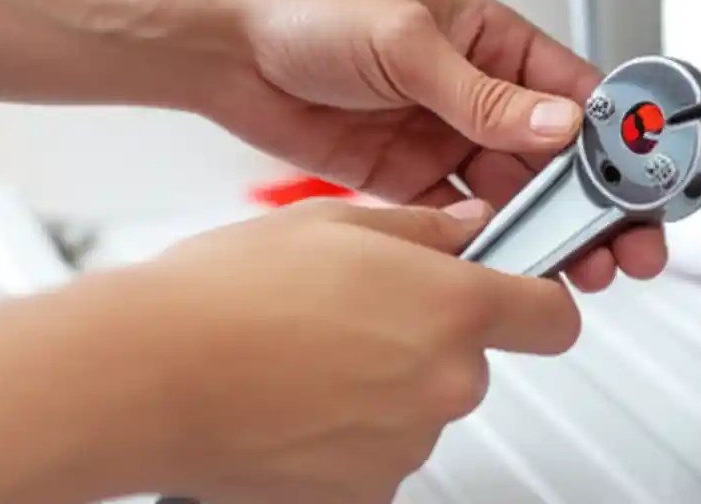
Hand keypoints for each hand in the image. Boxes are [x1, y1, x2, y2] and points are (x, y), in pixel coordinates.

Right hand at [73, 199, 579, 503]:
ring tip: (314, 357)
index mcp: (452, 306)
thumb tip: (468, 230)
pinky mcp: (366, 492)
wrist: (146, 376)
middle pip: (475, 361)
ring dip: (388, 386)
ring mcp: (407, 444)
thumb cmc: (226, 295)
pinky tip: (300, 403)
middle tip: (364, 317)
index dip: (539, 302)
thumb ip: (422, 230)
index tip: (522, 298)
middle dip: (435, 340)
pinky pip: (382, 456)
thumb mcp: (334, 222)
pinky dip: (353, 435)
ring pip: (423, 408)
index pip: (554, 316)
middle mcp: (444, 382)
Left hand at [201, 0, 664, 290]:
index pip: (573, 92)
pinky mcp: (411, 180)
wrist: (229, 50)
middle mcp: (479, 94)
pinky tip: (510, 263)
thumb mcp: (407, 43)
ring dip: (550, 229)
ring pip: (517, 194)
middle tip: (627, 246)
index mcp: (493, 42)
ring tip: (581, 266)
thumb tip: (559, 123)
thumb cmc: (311, 12)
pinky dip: (487, 243)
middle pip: (556, 155)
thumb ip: (483, 94)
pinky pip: (461, 218)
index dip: (614, 137)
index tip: (641, 179)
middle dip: (595, 201)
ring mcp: (446, 139)